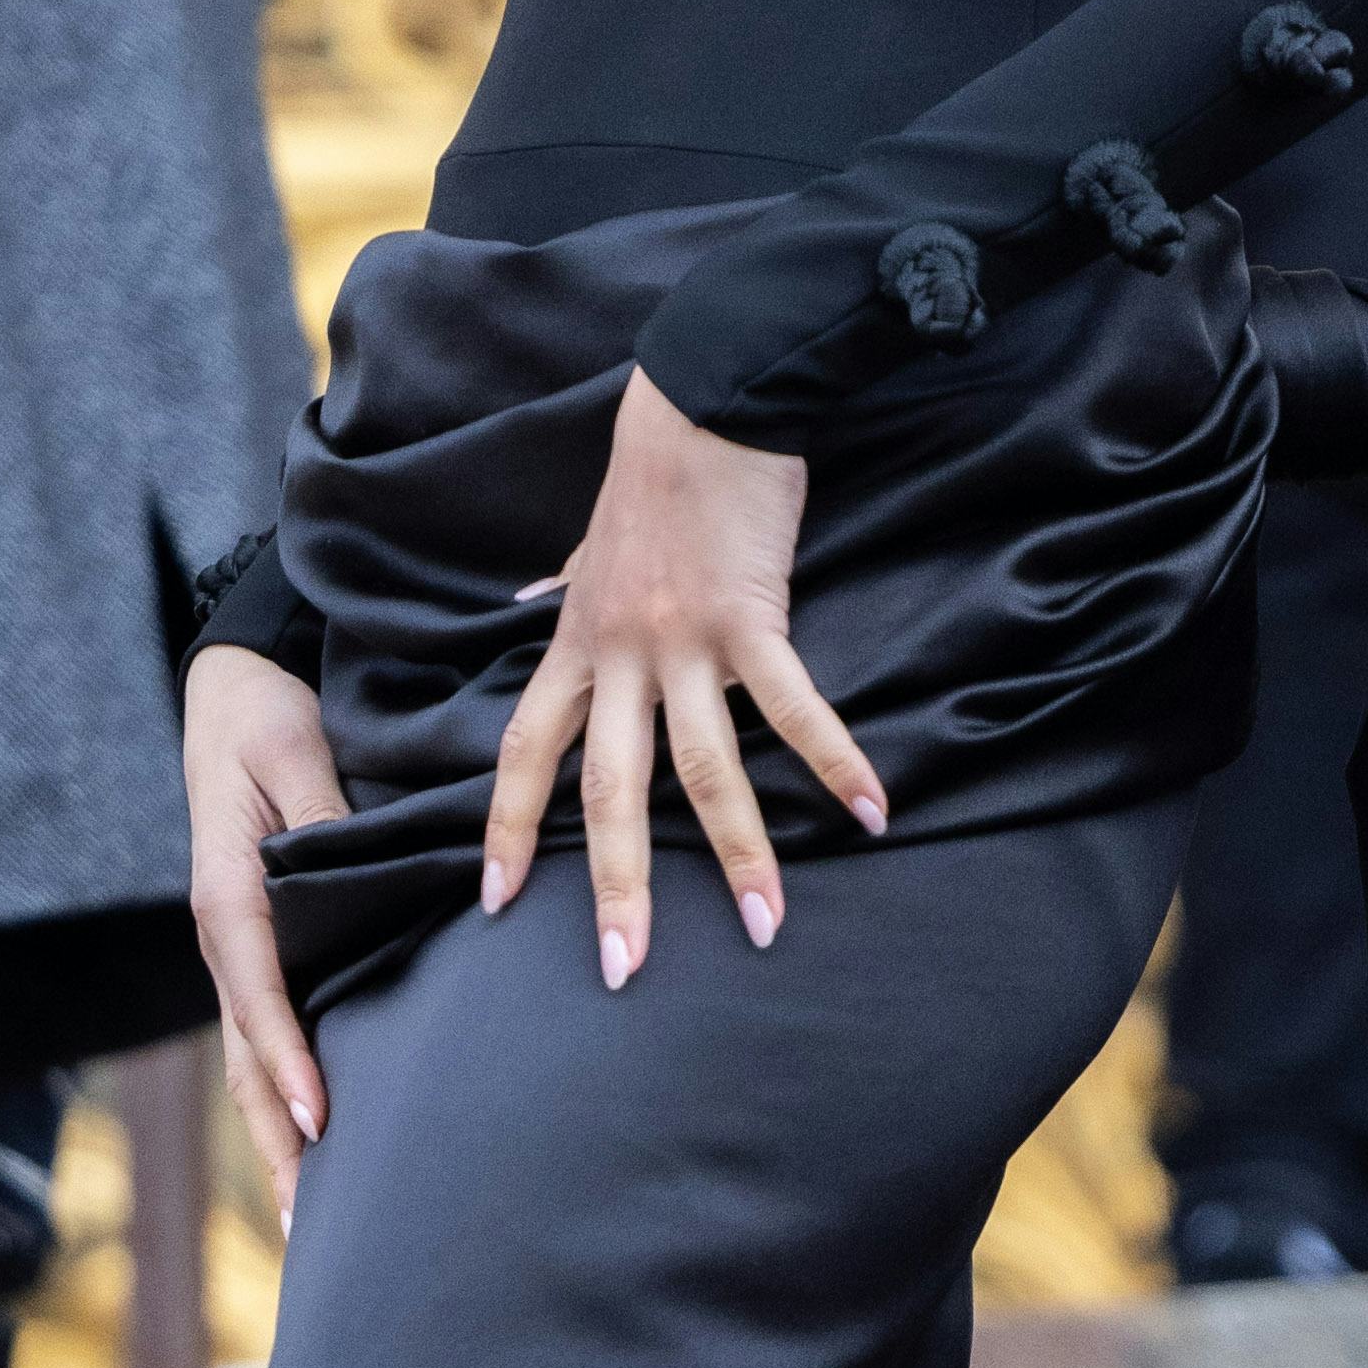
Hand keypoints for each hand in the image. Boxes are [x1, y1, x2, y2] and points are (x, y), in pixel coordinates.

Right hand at [184, 643, 350, 1219]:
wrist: (230, 688)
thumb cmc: (267, 715)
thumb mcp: (295, 751)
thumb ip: (324, 821)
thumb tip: (352, 876)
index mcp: (229, 894)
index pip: (259, 995)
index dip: (287, 1062)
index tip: (320, 1122)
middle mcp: (224, 935)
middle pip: (245, 1059)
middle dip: (275, 1144)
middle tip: (310, 1226)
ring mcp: (237, 949)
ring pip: (250, 1063)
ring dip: (276, 1141)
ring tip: (308, 1222)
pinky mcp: (258, 946)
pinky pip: (267, 1034)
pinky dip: (283, 1096)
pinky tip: (316, 1145)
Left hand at [481, 364, 885, 988]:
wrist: (701, 398)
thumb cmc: (651, 473)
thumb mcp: (586, 543)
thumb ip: (559, 592)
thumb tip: (521, 608)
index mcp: (573, 644)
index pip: (525, 753)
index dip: (507, 830)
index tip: (495, 903)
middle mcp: (618, 654)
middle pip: (606, 791)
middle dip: (616, 888)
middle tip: (623, 969)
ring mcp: (684, 641)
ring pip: (701, 770)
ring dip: (739, 855)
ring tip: (764, 926)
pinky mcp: (752, 617)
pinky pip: (794, 706)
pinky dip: (837, 760)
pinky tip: (872, 813)